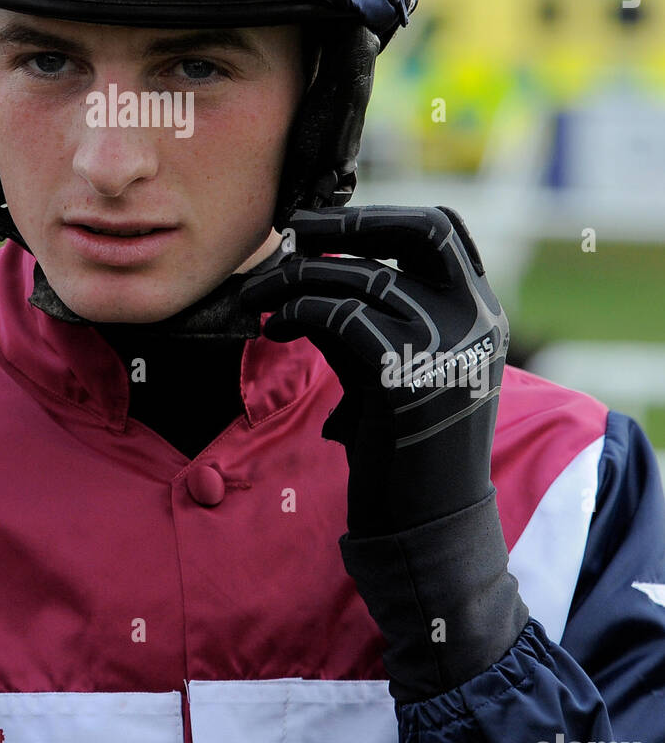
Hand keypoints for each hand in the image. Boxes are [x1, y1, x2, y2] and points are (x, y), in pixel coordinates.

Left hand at [239, 205, 508, 536]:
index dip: (382, 215)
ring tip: (260, 300)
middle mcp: (474, 321)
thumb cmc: (404, 444)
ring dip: (294, 281)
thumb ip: (371, 311)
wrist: (428, 527)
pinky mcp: (404, 378)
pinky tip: (275, 328)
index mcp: (481, 314)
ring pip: (357, 279)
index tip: (327, 223)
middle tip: (292, 229)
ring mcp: (445, 347)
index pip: (443, 230)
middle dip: (345, 222)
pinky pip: (337, 317)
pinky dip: (296, 314)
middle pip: (413, 231)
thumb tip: (308, 257)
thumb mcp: (396, 363)